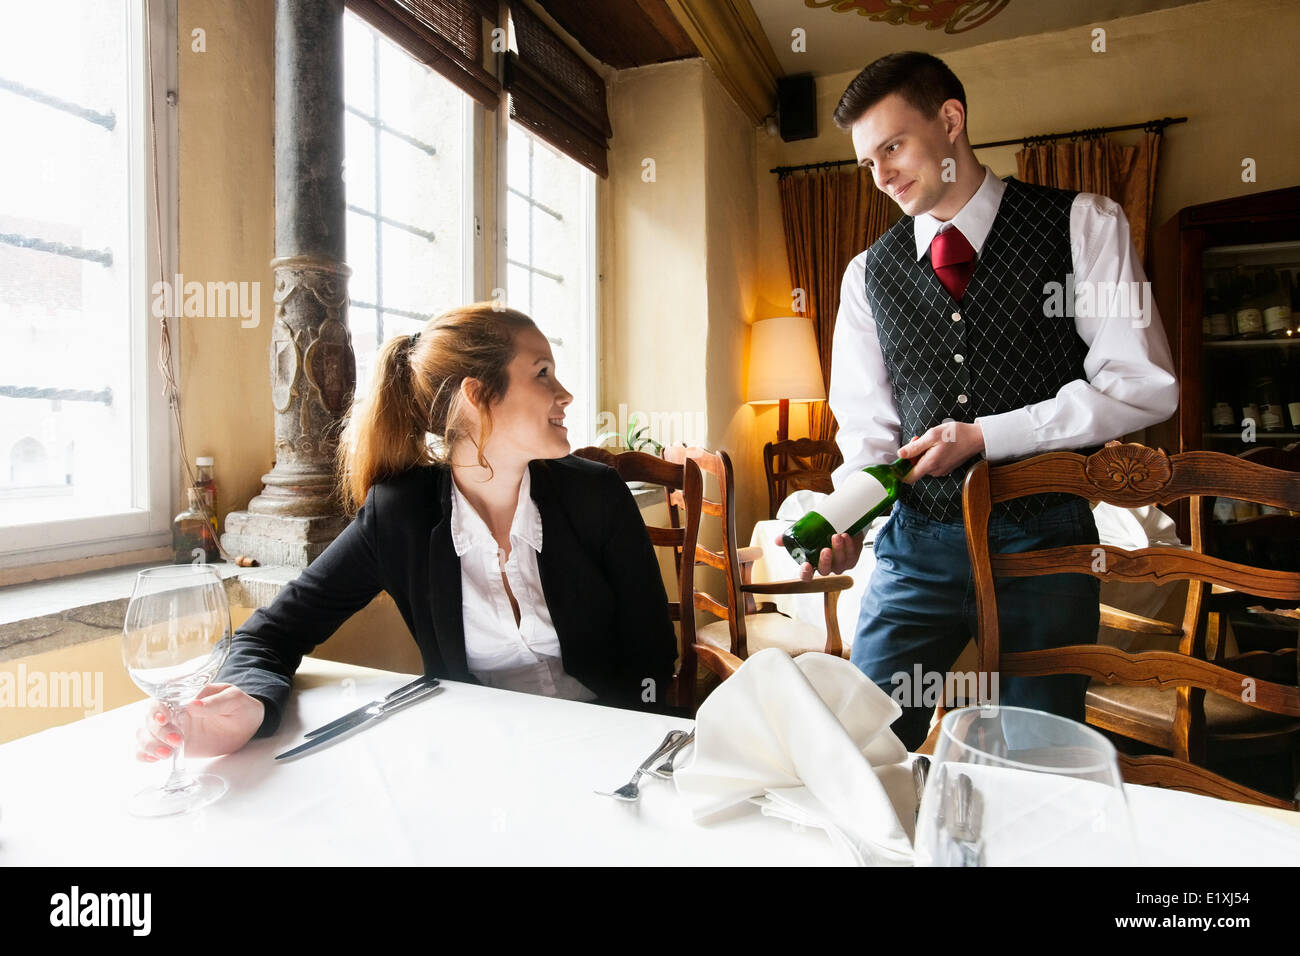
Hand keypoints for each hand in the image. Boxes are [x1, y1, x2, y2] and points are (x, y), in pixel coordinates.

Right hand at [135, 683, 264, 761]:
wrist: (246, 727)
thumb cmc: (239, 707)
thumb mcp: (234, 699)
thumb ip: (216, 702)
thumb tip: (193, 704)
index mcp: (183, 697)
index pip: (161, 700)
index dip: (157, 710)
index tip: (165, 720)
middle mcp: (172, 713)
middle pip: (149, 720)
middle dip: (157, 732)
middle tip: (176, 741)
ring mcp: (170, 731)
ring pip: (145, 735)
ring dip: (149, 745)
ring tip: (167, 754)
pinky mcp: (172, 747)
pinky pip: (149, 751)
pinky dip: (144, 755)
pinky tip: (153, 759)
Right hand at [775, 531, 864, 581]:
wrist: (842, 526)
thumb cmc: (821, 533)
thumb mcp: (805, 534)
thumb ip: (791, 537)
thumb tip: (777, 540)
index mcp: (813, 565)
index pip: (807, 576)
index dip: (806, 574)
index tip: (806, 565)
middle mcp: (826, 568)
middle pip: (825, 571)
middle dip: (825, 561)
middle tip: (825, 549)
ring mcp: (840, 565)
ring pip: (840, 563)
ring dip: (839, 550)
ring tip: (837, 536)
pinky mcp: (851, 559)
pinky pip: (851, 557)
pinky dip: (849, 547)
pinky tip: (846, 537)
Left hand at [899, 422, 985, 479]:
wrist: (976, 437)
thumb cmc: (957, 435)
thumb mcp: (932, 436)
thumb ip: (915, 447)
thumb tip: (900, 454)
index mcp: (930, 464)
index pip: (908, 478)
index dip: (900, 469)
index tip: (900, 458)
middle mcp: (935, 470)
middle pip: (914, 468)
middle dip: (913, 454)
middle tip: (919, 439)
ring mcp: (941, 470)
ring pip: (923, 464)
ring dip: (921, 453)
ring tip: (930, 440)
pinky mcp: (945, 467)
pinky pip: (931, 463)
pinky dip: (930, 455)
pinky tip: (936, 445)